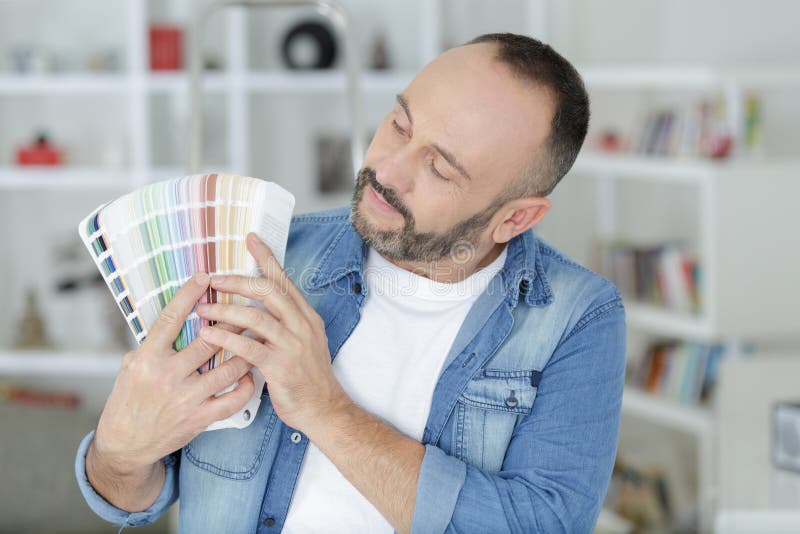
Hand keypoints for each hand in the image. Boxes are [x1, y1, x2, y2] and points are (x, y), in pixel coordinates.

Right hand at [92, 273, 255, 473]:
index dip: (188, 296)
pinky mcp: (199, 418)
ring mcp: (185, 398)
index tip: (204, 278)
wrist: (125, 444)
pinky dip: (246, 386)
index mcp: (147, 358)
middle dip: (232, 322)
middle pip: (209, 341)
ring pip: (228, 369)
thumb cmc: (129, 399)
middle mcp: (167, 376)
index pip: (170, 319)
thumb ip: (153, 344)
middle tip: (248, 308)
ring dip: (246, 352)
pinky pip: (232, 400)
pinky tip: (249, 375)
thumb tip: (176, 317)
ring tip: (257, 338)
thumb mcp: (130, 366)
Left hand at [196, 233, 351, 433]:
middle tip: (214, 279)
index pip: (284, 280)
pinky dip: (226, 339)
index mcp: (306, 316)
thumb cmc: (307, 377)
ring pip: (255, 317)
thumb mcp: (303, 341)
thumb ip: (284, 322)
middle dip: (237, 282)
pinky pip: (248, 347)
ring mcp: (292, 345)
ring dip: (225, 310)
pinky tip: (210, 335)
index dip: (266, 258)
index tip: (250, 240)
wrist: (323, 408)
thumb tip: (256, 307)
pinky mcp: (280, 366)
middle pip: (268, 292)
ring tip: (203, 308)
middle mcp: (302, 325)